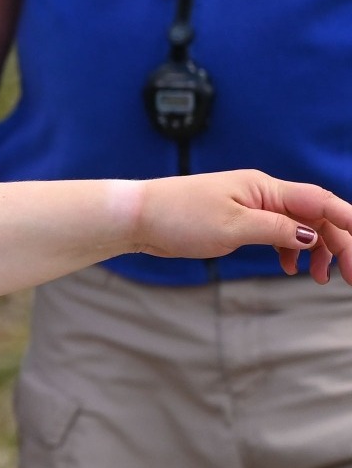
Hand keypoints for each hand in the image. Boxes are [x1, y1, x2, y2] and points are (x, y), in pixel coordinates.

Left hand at [130, 171, 351, 281]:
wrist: (137, 216)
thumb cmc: (178, 217)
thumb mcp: (232, 228)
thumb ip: (275, 230)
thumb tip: (311, 236)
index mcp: (267, 189)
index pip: (322, 203)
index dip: (349, 224)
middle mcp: (263, 193)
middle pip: (316, 216)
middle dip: (337, 244)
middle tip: (346, 276)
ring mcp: (251, 206)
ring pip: (298, 225)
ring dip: (315, 249)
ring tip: (316, 278)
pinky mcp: (237, 220)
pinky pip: (277, 231)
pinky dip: (289, 248)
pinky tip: (289, 267)